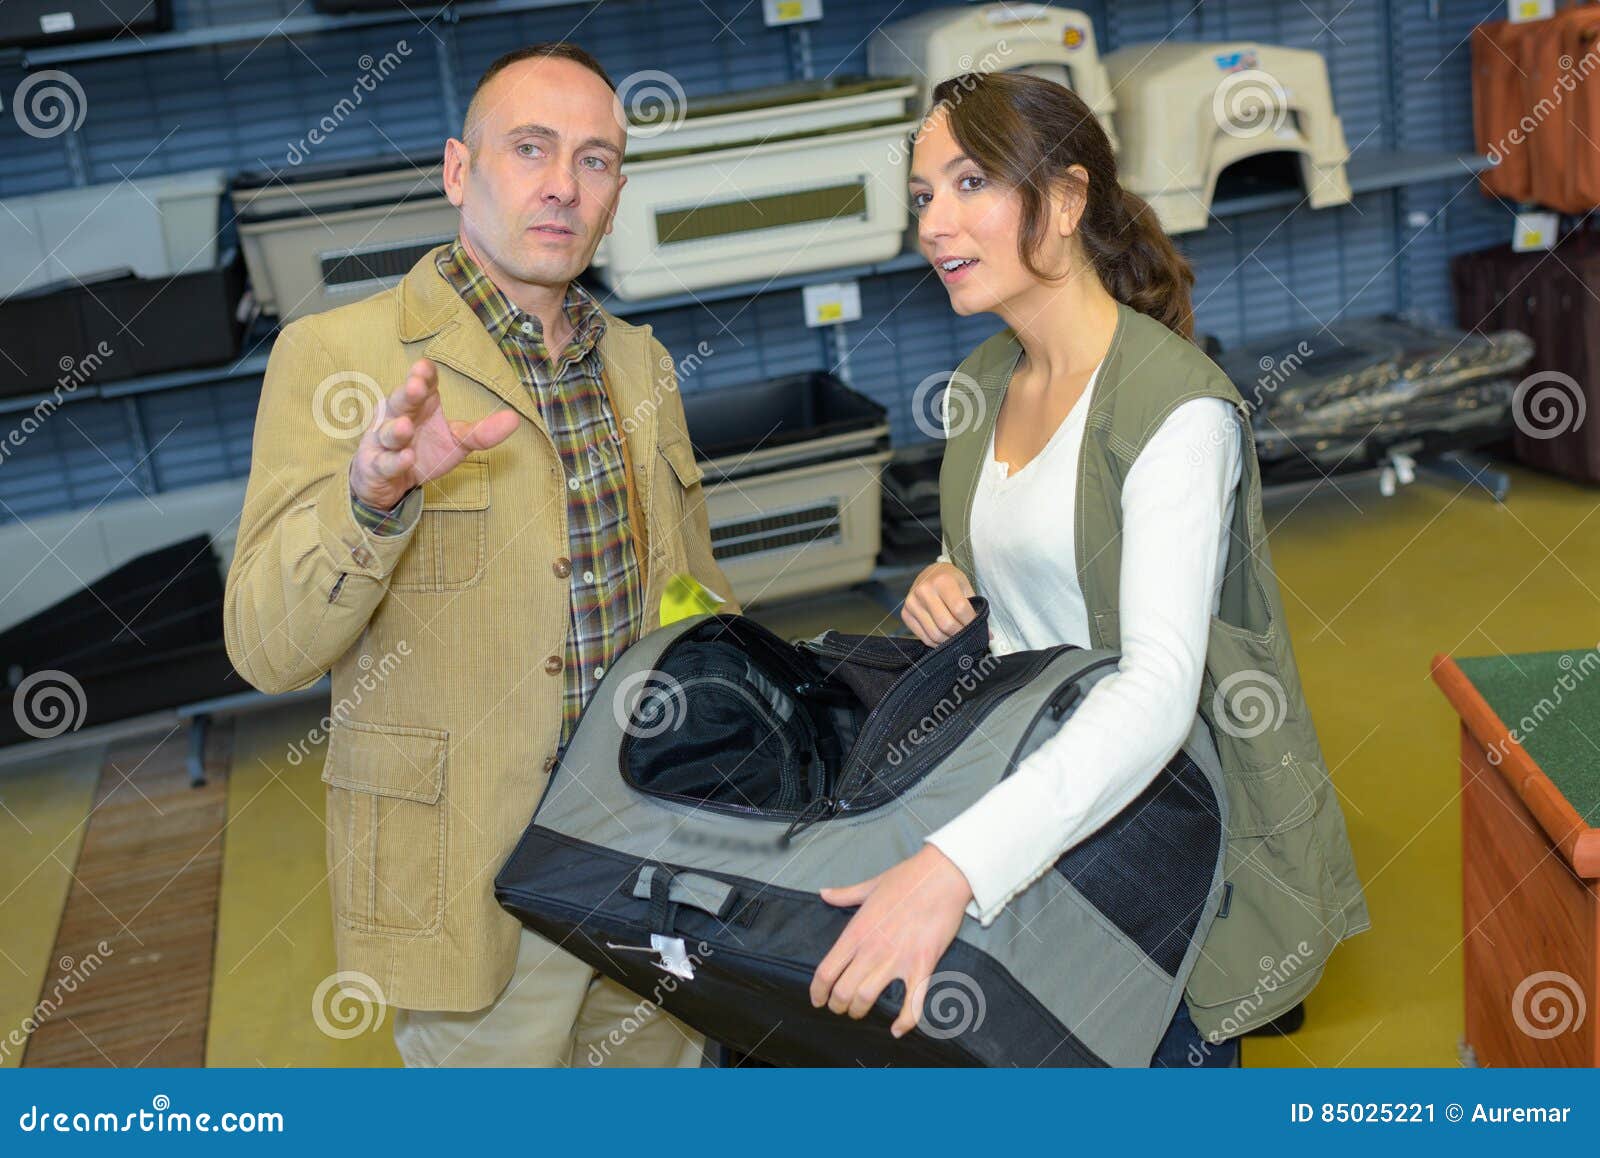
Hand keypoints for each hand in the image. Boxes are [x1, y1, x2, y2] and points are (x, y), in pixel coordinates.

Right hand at [349, 358, 519, 509]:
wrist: (389, 481)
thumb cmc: (424, 450)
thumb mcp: (456, 441)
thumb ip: (481, 432)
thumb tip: (515, 419)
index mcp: (418, 404)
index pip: (421, 383)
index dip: (423, 375)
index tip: (426, 369)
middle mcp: (397, 416)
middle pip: (400, 401)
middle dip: (406, 393)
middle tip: (416, 386)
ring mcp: (383, 441)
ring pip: (387, 432)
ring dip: (395, 430)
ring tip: (405, 427)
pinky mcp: (375, 466)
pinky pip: (384, 463)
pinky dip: (394, 461)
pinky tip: (406, 458)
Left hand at [809, 844, 974, 1037]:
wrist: (942, 875)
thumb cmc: (907, 878)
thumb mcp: (870, 885)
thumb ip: (845, 894)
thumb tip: (824, 893)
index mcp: (856, 931)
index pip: (826, 971)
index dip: (817, 992)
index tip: (817, 999)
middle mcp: (872, 949)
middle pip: (842, 992)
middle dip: (838, 1006)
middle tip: (840, 1008)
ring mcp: (897, 959)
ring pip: (867, 999)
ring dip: (860, 1011)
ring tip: (861, 1012)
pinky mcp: (922, 965)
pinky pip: (912, 1003)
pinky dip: (904, 1021)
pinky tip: (898, 1029)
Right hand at [901, 561, 976, 645]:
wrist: (930, 573)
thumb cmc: (950, 580)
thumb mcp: (964, 586)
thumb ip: (974, 608)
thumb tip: (987, 635)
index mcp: (942, 581)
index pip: (959, 609)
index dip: (971, 622)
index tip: (979, 628)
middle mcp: (924, 591)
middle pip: (946, 624)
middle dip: (961, 634)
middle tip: (969, 637)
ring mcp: (912, 603)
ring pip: (935, 634)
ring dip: (950, 641)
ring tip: (958, 638)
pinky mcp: (906, 614)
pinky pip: (924, 637)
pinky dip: (938, 643)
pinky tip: (946, 638)